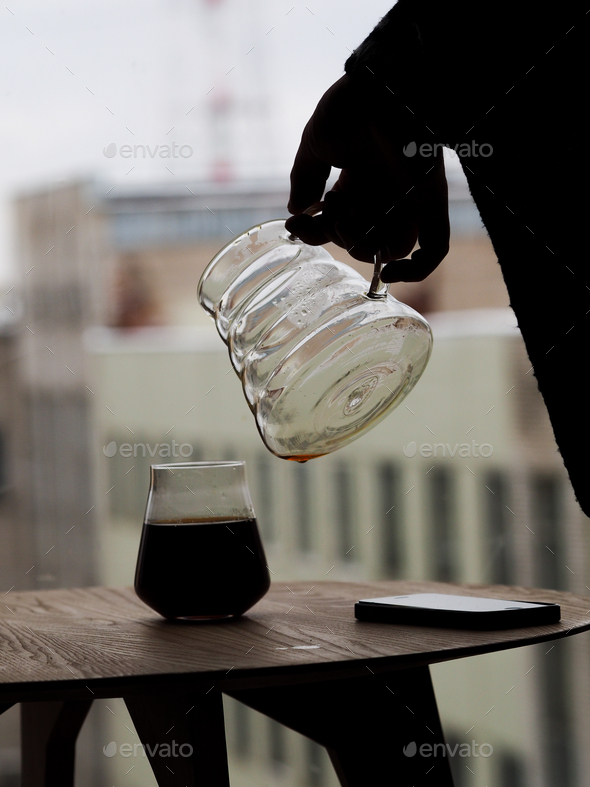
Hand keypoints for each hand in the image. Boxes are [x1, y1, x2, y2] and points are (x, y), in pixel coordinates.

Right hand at [285, 75, 449, 282]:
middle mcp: (386, 194)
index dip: (316, 234)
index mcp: (361, 182)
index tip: (294, 227)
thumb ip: (305, 178)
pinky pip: (434, 250)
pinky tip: (388, 274)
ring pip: (390, 249)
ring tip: (345, 214)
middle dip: (339, 236)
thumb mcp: (316, 145)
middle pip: (364, 241)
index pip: (339, 225)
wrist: (378, 85)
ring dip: (361, 244)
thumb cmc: (350, 106)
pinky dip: (415, 270)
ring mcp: (410, 200)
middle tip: (329, 209)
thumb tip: (295, 211)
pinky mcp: (430, 202)